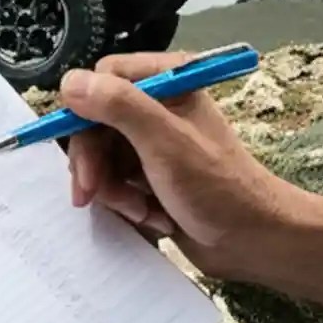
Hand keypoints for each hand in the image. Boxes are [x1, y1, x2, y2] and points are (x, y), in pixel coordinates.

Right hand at [62, 52, 308, 278]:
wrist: (252, 242)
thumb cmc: (217, 187)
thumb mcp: (164, 141)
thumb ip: (118, 106)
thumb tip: (69, 81)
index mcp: (167, 81)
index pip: (102, 80)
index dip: (84, 115)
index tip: (84, 152)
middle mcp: (157, 105)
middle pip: (94, 122)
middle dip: (95, 163)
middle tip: (93, 192)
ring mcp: (152, 141)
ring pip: (100, 156)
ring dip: (112, 189)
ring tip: (140, 210)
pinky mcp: (149, 173)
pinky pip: (114, 180)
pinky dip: (124, 201)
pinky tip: (150, 216)